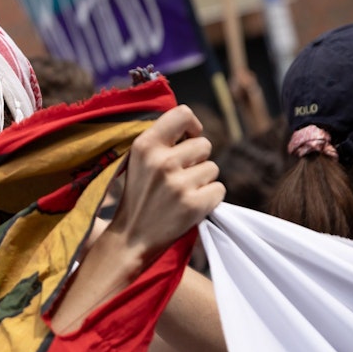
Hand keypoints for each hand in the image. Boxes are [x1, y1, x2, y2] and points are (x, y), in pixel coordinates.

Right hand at [108, 104, 224, 257]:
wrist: (132, 237)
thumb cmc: (140, 194)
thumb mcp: (139, 160)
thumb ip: (162, 140)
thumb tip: (193, 127)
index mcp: (145, 145)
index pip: (183, 114)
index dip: (192, 126)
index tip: (189, 138)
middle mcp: (161, 161)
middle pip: (204, 144)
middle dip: (198, 159)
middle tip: (179, 176)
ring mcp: (178, 184)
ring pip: (213, 168)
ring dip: (203, 180)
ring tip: (181, 192)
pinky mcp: (193, 205)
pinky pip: (220, 189)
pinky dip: (210, 198)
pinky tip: (190, 205)